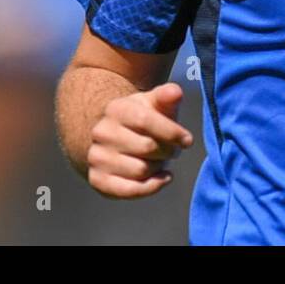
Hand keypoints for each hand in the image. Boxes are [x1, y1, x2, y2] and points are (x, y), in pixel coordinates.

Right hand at [87, 82, 193, 198]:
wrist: (116, 137)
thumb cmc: (144, 119)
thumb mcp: (156, 103)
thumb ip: (167, 96)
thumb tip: (175, 92)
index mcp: (116, 109)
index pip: (147, 121)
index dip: (172, 132)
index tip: (187, 140)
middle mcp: (102, 133)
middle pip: (147, 148)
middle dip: (168, 151)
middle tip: (171, 150)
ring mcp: (97, 157)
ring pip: (141, 171)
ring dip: (158, 168)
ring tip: (159, 160)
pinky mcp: (97, 180)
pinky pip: (129, 191)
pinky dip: (151, 187)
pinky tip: (162, 178)